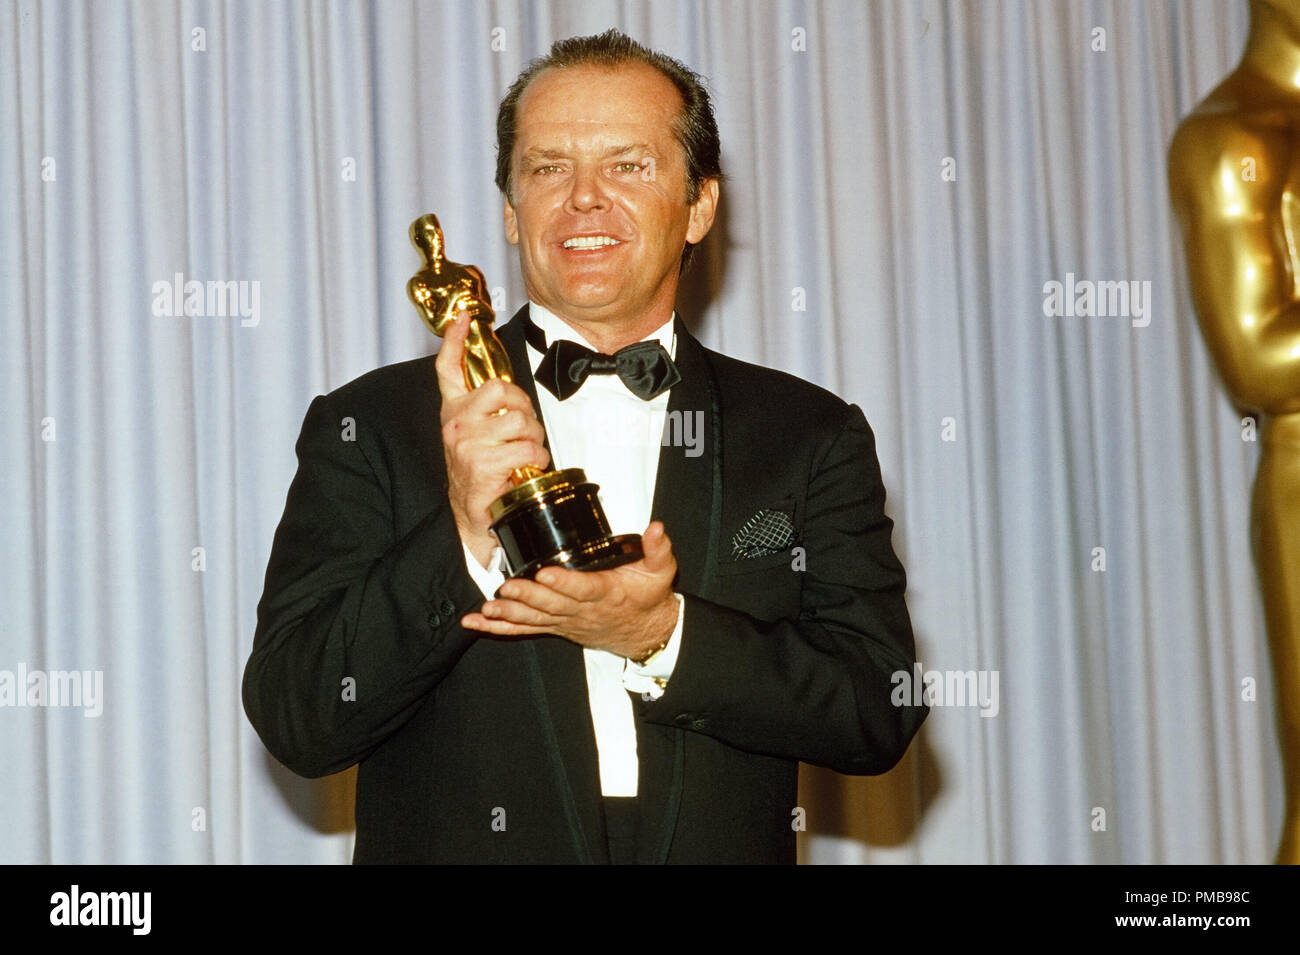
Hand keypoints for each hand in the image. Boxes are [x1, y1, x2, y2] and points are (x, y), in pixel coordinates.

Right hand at [436, 311, 549, 565]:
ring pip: (520, 421)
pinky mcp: (482, 462)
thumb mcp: (477, 436)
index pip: (448, 369)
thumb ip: (489, 412)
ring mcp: (467, 442)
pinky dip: (536, 459)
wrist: (471, 516)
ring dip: (534, 438)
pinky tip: (523, 469)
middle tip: (524, 429)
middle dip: (525, 408)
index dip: (455, 341)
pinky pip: (527, 448)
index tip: (464, 318)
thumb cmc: (481, 473)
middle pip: (502, 390)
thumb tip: (511, 395)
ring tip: (525, 453)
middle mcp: (455, 423)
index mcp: (453, 412)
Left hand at [461, 521, 680, 658]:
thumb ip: (659, 549)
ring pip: (535, 619)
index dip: (565, 583)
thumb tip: (657, 528)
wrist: (645, 632)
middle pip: (553, 605)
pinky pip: (524, 629)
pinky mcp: (555, 626)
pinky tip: (477, 622)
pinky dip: (499, 627)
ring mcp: (566, 621)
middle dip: (529, 596)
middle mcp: (583, 610)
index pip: (584, 588)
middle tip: (508, 587)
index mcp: (607, 592)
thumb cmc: (648, 597)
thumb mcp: (662, 571)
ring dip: (511, 613)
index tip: (546, 573)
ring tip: (489, 607)